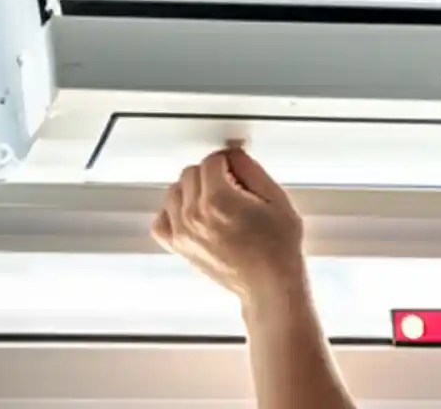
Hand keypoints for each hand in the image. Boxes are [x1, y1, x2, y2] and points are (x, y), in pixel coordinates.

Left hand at [152, 147, 304, 301]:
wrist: (269, 284)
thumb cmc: (278, 248)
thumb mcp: (276, 199)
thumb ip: (251, 170)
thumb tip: (234, 155)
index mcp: (218, 199)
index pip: (212, 160)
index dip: (228, 160)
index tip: (237, 168)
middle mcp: (194, 215)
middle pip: (191, 173)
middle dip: (211, 174)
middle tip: (232, 186)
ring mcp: (183, 232)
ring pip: (174, 191)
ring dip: (192, 190)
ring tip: (215, 201)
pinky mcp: (179, 247)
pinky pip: (162, 218)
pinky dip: (173, 212)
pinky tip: (193, 214)